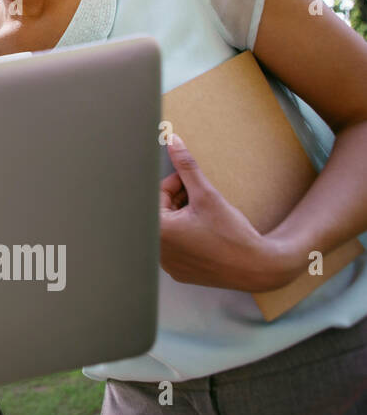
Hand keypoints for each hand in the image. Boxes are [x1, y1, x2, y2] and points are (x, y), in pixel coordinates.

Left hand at [159, 134, 300, 291]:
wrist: (257, 267)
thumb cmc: (232, 233)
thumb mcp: (207, 195)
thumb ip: (187, 168)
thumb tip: (173, 141)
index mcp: (159, 231)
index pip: (157, 196)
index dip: (176, 185)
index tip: (193, 185)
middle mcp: (158, 251)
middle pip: (161, 213)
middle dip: (179, 201)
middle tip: (202, 199)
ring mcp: (168, 264)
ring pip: (169, 230)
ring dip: (183, 217)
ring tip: (207, 218)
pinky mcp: (179, 272)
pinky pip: (176, 248)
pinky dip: (188, 237)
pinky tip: (207, 235)